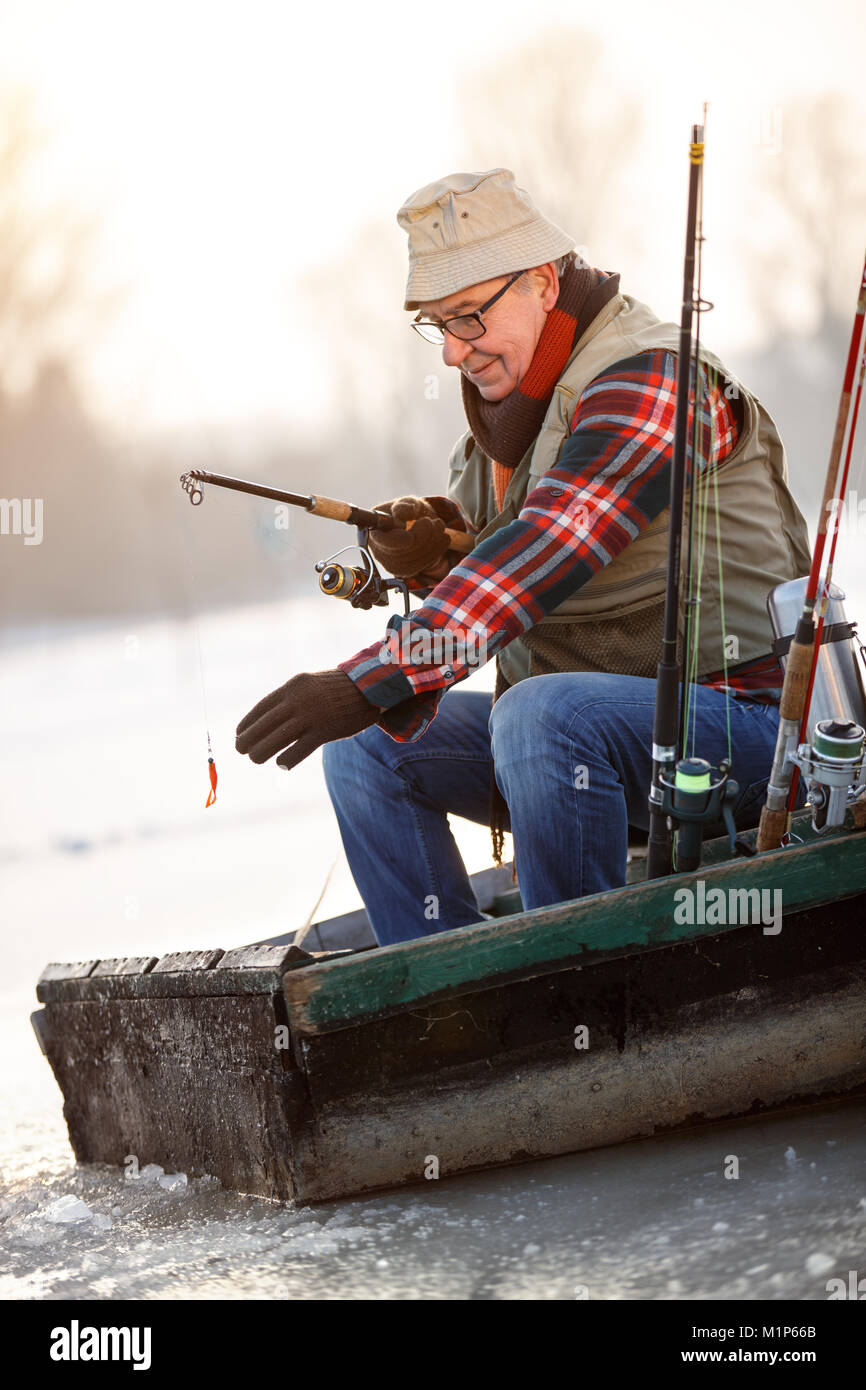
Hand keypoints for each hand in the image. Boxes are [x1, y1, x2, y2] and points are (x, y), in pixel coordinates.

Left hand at [235, 669, 380, 771]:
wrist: (371, 687)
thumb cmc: (338, 689)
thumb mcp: (310, 685)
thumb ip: (292, 699)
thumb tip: (270, 718)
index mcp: (293, 687)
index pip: (262, 707)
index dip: (248, 722)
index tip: (239, 733)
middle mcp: (299, 700)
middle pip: (265, 723)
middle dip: (249, 738)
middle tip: (240, 749)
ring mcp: (312, 715)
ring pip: (278, 738)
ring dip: (261, 751)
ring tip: (254, 758)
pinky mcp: (325, 731)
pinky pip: (300, 749)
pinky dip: (287, 759)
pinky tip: (280, 764)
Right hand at [368, 495, 463, 581]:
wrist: (416, 524)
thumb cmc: (407, 512)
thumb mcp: (407, 503)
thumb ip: (404, 506)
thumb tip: (401, 513)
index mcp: (374, 532)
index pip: (383, 542)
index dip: (398, 541)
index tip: (411, 536)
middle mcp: (379, 552)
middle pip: (401, 553)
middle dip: (422, 536)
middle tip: (433, 522)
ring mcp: (392, 564)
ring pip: (414, 560)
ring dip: (432, 542)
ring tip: (439, 526)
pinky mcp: (406, 571)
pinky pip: (422, 565)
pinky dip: (436, 550)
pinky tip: (443, 538)